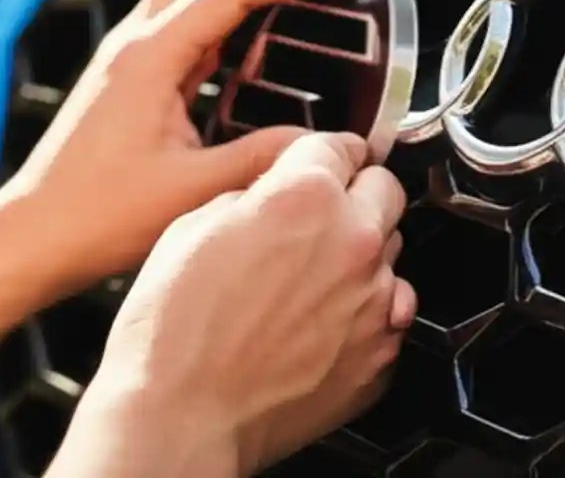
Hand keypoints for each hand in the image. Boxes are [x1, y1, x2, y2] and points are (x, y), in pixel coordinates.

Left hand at [2, 0, 358, 293]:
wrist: (39, 232)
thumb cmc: (98, 215)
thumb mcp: (193, 191)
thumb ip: (262, 157)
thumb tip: (322, 141)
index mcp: (150, 57)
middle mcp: (139, 41)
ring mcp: (136, 52)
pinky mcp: (141, 72)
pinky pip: (195, 14)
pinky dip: (237, 0)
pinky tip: (270, 19)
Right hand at [50, 133, 416, 476]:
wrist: (181, 420)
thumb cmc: (173, 333)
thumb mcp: (192, 227)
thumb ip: (254, 195)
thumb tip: (275, 192)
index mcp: (304, 196)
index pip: (341, 144)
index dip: (327, 151)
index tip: (327, 159)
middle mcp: (352, 240)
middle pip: (384, 189)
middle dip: (356, 194)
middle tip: (320, 217)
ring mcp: (375, 298)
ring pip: (390, 251)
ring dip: (360, 254)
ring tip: (308, 282)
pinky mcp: (382, 349)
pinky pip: (391, 310)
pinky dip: (366, 310)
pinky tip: (319, 324)